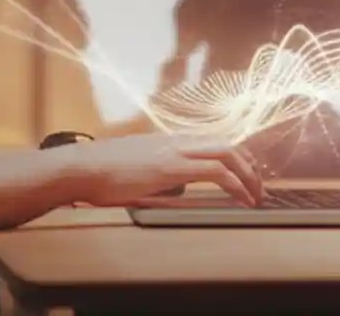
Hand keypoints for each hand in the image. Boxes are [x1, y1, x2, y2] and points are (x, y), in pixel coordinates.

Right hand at [62, 133, 265, 206]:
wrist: (81, 167)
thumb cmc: (100, 173)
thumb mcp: (135, 170)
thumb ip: (157, 175)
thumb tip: (170, 189)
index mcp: (168, 141)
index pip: (214, 144)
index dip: (236, 159)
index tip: (246, 177)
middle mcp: (176, 141)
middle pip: (229, 144)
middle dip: (250, 167)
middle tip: (258, 189)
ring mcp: (175, 151)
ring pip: (228, 153)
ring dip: (249, 175)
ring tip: (256, 196)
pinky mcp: (171, 167)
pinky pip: (216, 171)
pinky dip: (236, 184)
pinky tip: (242, 199)